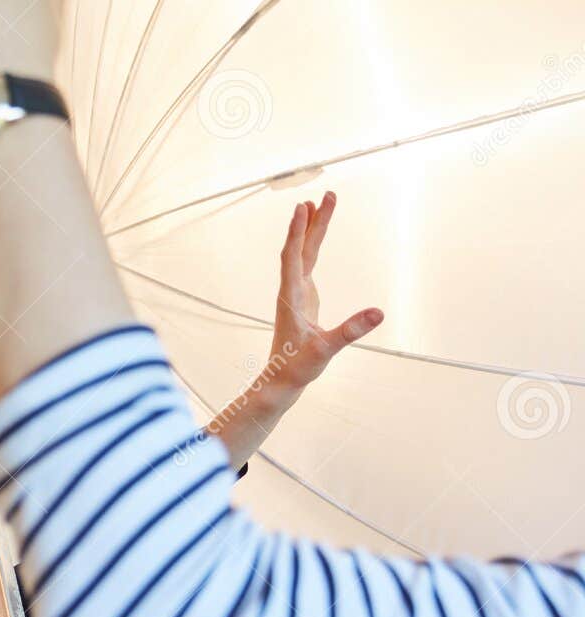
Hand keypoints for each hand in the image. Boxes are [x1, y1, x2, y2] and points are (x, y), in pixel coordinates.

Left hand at [260, 191, 381, 403]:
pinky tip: (317, 236)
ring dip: (313, 229)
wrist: (281, 380)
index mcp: (292, 298)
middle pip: (301, 248)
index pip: (292, 257)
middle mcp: (291, 291)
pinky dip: (312, 246)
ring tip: (322, 203)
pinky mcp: (303, 298)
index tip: (304, 207)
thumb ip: (350, 331)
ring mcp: (296, 293)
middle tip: (328, 194)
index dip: (298, 232)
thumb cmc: (297, 367)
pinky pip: (306, 263)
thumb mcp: (326, 350)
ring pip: (304, 254)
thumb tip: (378, 312)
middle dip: (313, 221)